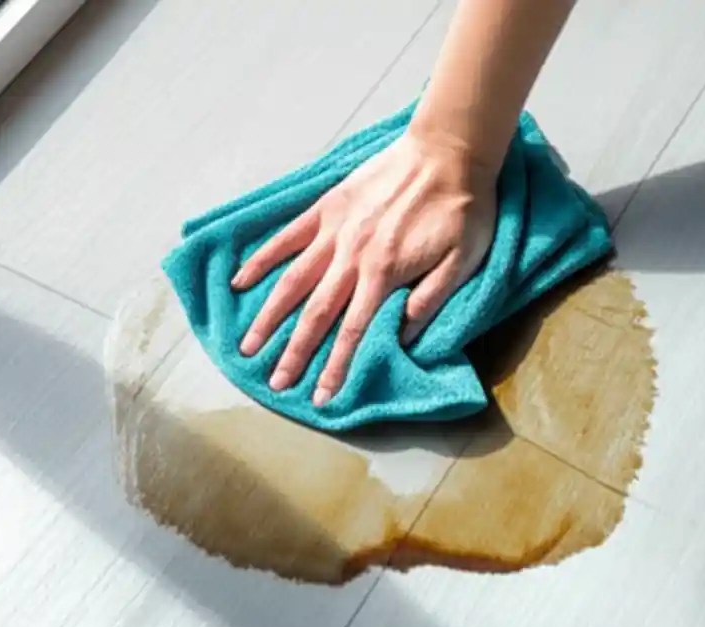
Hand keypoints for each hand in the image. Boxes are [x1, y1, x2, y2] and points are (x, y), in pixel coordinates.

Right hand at [231, 131, 496, 406]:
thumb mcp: (463, 262)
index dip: (335, 367)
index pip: (353, 332)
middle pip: (316, 314)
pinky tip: (241, 279)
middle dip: (294, 352)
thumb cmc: (463, 209)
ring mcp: (335, 229)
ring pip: (293, 280)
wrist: (449, 151)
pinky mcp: (329, 206)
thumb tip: (401, 338)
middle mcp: (352, 255)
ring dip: (269, 316)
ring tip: (249, 345)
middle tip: (275, 383)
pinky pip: (287, 236)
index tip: (321, 396)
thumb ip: (429, 301)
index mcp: (385, 273)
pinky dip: (262, 258)